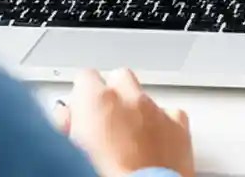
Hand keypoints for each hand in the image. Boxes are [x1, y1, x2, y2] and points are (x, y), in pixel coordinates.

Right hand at [52, 68, 193, 176]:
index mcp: (97, 100)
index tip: (81, 108)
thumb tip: (66, 118)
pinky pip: (170, 114)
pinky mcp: (179, 127)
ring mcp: (156, 110)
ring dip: (137, 109)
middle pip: (119, 77)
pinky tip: (154, 143)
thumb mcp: (74, 148)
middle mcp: (129, 97)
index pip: (85, 77)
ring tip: (130, 137)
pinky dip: (162, 124)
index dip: (83, 94)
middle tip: (106, 120)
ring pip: (145, 95)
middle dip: (114, 93)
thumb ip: (68, 123)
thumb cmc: (107, 174)